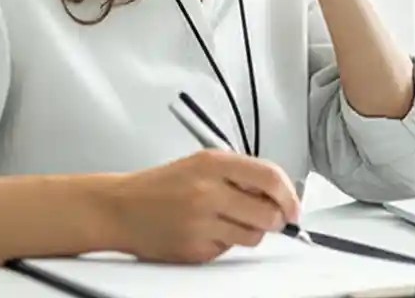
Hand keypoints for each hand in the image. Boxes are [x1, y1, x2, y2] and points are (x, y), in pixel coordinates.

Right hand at [109, 150, 300, 262]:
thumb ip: (241, 174)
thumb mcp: (203, 164)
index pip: (270, 177)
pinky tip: (206, 231)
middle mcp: (208, 191)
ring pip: (253, 236)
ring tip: (228, 221)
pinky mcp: (194, 249)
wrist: (120, 208)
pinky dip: (224, 243)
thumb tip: (281, 194)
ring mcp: (201, 223)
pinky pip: (228, 250)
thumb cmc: (164, 185)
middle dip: (275, 219)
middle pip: (268, 214)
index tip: (294, 206)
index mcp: (213, 164)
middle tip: (269, 218)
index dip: (290, 195)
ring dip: (250, 232)